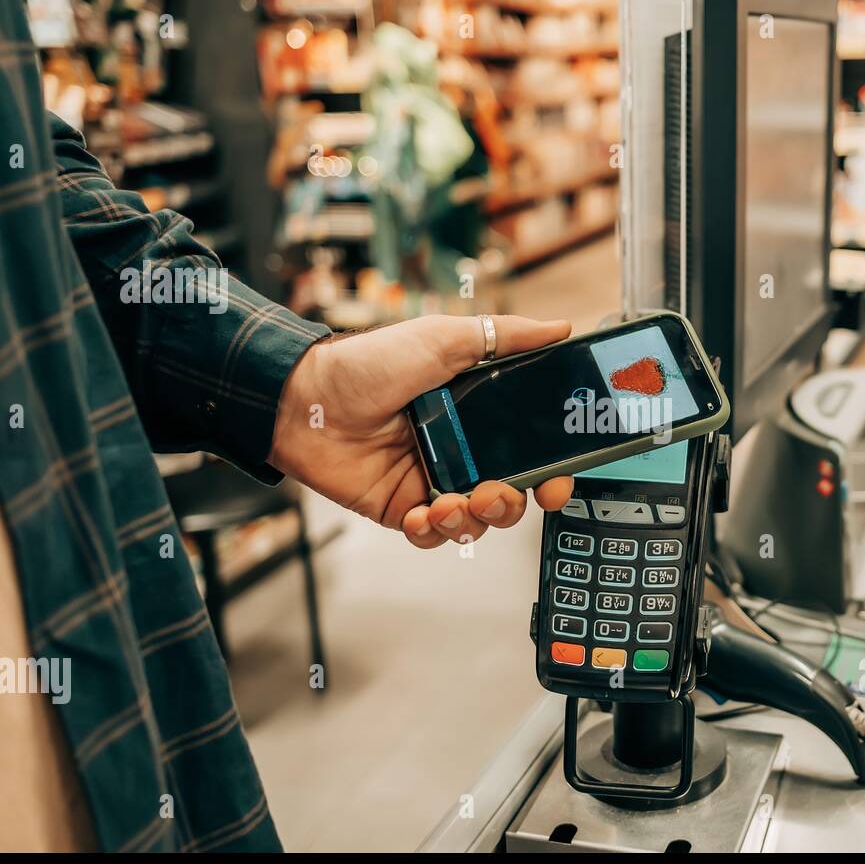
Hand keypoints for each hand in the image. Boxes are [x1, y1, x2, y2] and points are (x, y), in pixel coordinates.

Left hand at [269, 314, 574, 547]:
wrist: (306, 399)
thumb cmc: (368, 363)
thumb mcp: (443, 338)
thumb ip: (505, 337)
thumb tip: (559, 329)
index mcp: (477, 413)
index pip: (530, 451)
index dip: (551, 470)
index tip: (557, 480)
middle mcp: (460, 450)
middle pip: (510, 493)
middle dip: (513, 501)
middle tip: (498, 491)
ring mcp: (431, 481)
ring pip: (475, 520)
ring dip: (473, 518)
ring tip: (453, 501)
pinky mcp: (401, 507)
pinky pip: (432, 535)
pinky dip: (434, 531)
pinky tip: (424, 512)